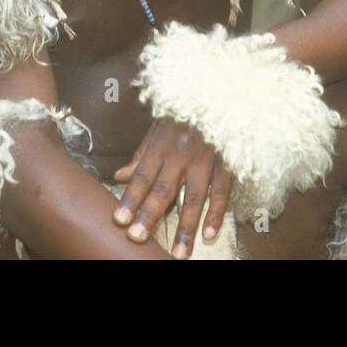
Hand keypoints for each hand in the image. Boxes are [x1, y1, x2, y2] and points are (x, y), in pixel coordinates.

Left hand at [112, 118, 231, 258]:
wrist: (222, 93)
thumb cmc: (185, 113)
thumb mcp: (159, 127)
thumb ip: (141, 154)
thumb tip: (120, 176)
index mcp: (162, 144)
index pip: (143, 175)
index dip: (130, 198)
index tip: (119, 220)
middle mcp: (181, 153)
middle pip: (164, 189)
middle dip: (149, 215)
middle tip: (137, 238)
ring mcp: (206, 158)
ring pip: (194, 197)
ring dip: (185, 227)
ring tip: (178, 253)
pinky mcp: (227, 162)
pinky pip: (222, 191)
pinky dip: (216, 213)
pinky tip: (209, 234)